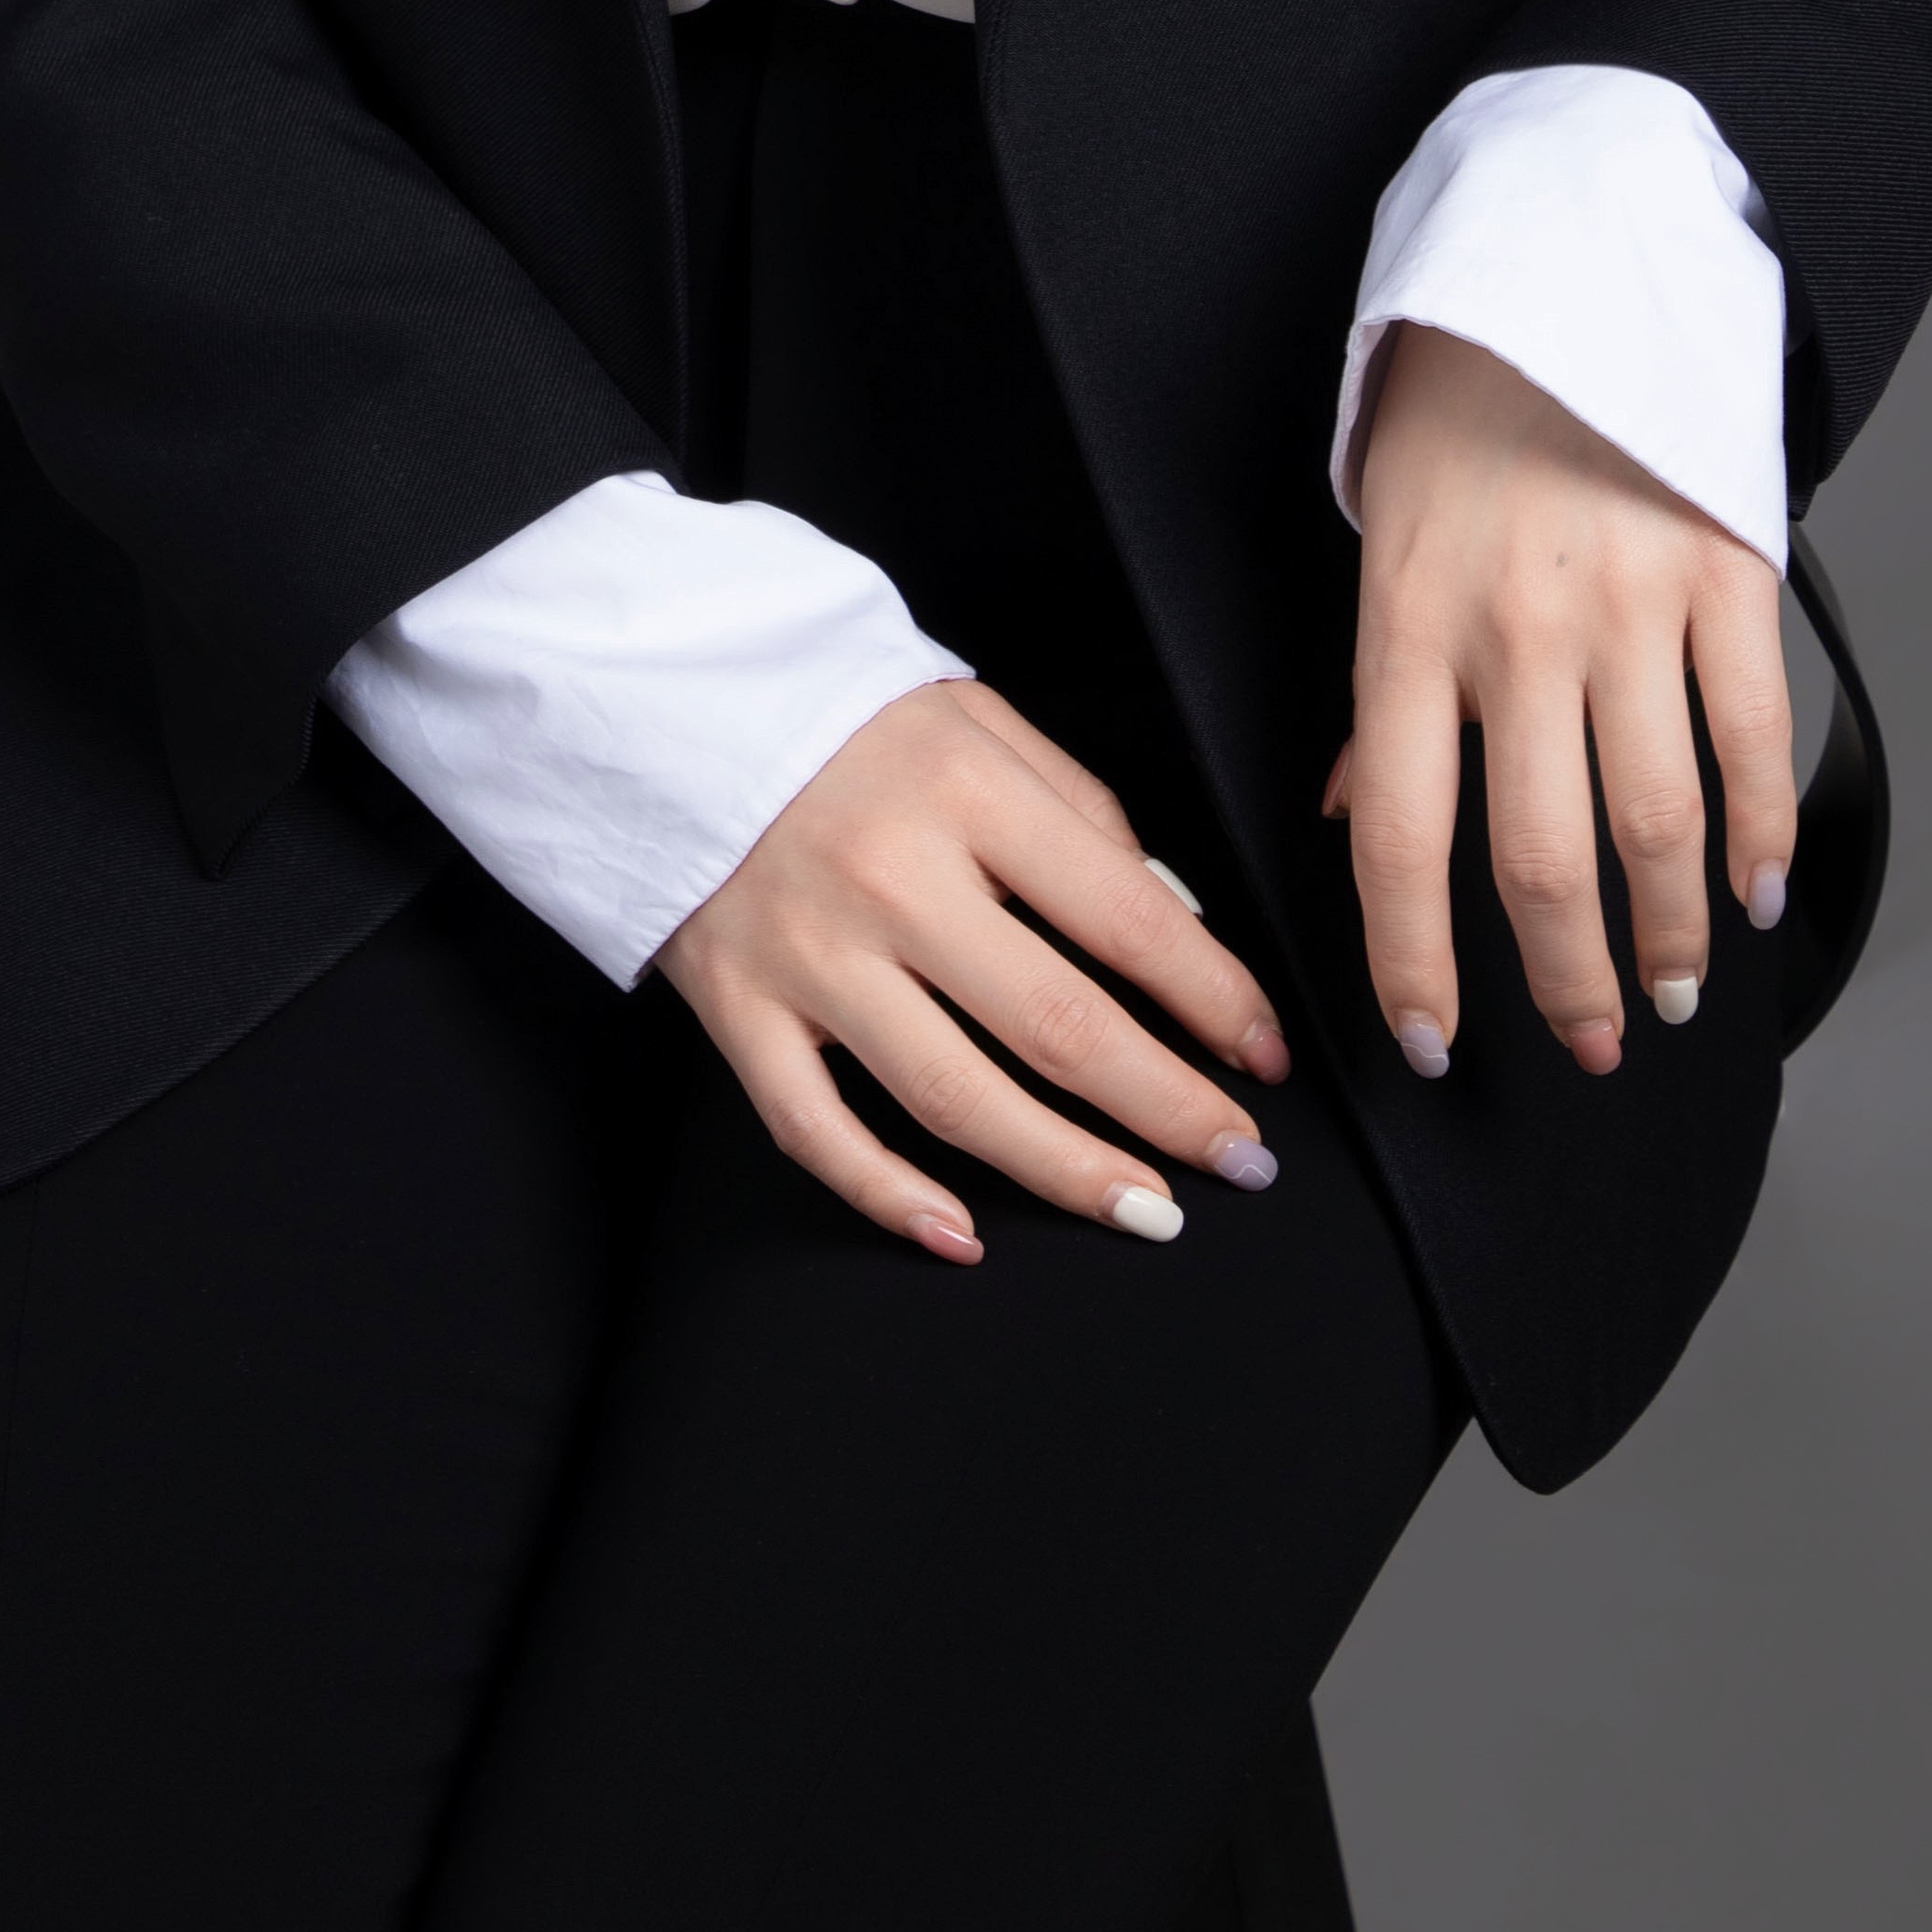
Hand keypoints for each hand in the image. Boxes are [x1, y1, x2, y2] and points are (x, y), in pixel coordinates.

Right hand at [659, 679, 1290, 1262]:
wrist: (666, 699)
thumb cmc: (842, 716)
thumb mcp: (975, 717)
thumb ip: (1080, 812)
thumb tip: (1174, 922)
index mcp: (963, 790)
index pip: (1124, 918)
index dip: (1214, 1000)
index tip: (1265, 1054)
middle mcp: (890, 877)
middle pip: (1056, 1025)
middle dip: (1169, 1107)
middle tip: (1238, 1160)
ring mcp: (808, 953)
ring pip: (954, 1098)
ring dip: (1066, 1171)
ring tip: (1146, 1209)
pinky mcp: (738, 1008)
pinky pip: (816, 1130)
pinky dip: (891, 1197)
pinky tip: (964, 1232)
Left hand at [1332, 329, 1795, 1078]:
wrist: (1563, 270)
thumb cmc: (1458, 416)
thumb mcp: (1381, 542)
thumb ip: (1376, 692)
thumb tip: (1352, 823)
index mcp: (1409, 623)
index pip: (1397, 836)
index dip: (1412, 962)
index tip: (1434, 1040)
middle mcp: (1516, 626)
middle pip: (1538, 859)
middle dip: (1563, 980)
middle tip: (1585, 1039)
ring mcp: (1629, 601)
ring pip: (1655, 822)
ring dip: (1668, 935)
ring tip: (1671, 988)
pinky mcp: (1726, 571)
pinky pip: (1751, 736)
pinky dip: (1761, 835)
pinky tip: (1752, 892)